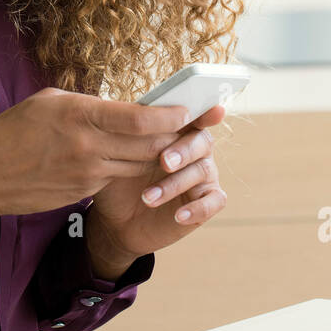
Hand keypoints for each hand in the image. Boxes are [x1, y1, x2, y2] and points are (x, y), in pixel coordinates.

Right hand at [0, 86, 191, 219]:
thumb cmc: (14, 131)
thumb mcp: (49, 102)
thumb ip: (87, 103)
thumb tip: (119, 106)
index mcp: (80, 115)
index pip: (140, 119)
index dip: (170, 116)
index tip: (186, 111)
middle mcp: (88, 146)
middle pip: (149, 145)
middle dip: (174, 137)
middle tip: (190, 127)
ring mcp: (88, 173)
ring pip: (139, 165)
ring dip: (157, 156)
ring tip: (169, 143)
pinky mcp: (84, 192)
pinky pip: (118, 178)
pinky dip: (130, 168)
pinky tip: (133, 159)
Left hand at [88, 104, 227, 265]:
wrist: (115, 220)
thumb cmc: (118, 178)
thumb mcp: (117, 156)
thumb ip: (129, 135)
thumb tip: (133, 117)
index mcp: (176, 131)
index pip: (193, 116)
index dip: (203, 112)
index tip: (211, 110)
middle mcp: (194, 150)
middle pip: (202, 141)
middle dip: (183, 150)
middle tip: (163, 161)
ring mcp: (202, 176)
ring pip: (203, 171)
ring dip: (176, 183)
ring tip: (147, 198)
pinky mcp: (204, 202)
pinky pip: (214, 201)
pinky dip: (198, 208)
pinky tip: (178, 215)